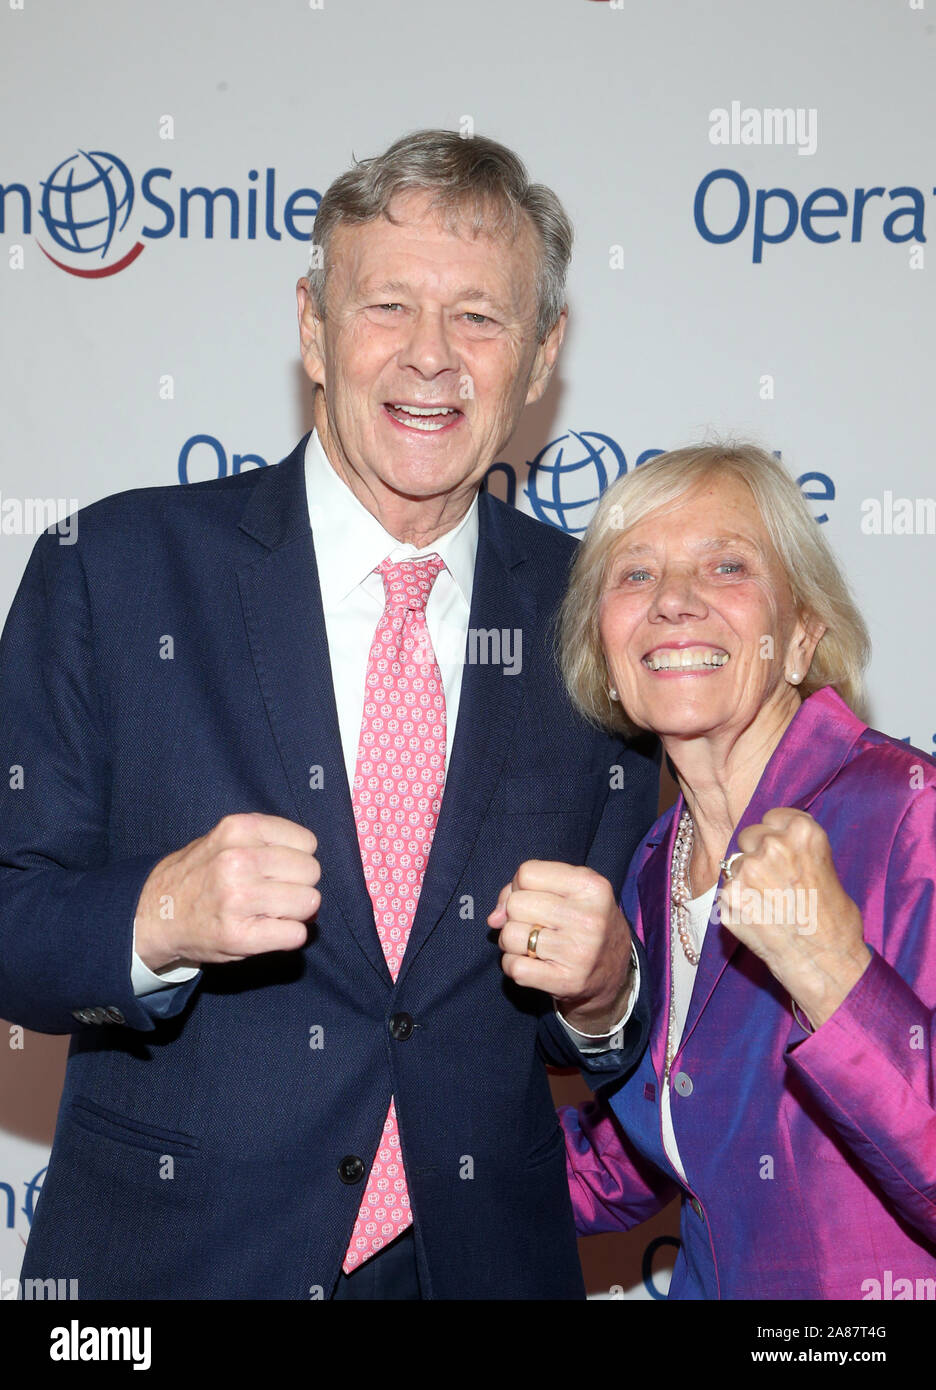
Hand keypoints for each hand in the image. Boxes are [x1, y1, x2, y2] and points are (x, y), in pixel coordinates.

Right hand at [133, 812, 320, 971]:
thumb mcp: (227, 839)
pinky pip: (296, 934)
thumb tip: (314, 868)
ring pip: (309, 902)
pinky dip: (288, 935)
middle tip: (273, 892)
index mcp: (238, 830)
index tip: (278, 868)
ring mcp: (239, 899)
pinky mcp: (240, 936)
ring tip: (268, 911)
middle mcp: (239, 860)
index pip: (307, 842)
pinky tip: (266, 931)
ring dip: (295, 911)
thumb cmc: (200, 875)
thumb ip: (268, 843)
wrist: (155, 915)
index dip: (297, 857)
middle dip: (299, 884)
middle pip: (311, 871)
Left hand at [488, 861, 634, 1032]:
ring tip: (531, 944)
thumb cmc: (584, 922)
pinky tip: (532, 964)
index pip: (526, 873)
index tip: (534, 899)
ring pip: (509, 935)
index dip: (520, 886)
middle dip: (514, 915)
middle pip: (515, 904)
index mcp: (592, 887)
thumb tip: (494, 918)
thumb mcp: (570, 891)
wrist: (614, 972)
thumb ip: (525, 889)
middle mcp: (589, 918)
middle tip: (533, 925)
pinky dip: (513, 965)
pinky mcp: (567, 981)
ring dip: (511, 941)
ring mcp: (578, 952)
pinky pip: (514, 967)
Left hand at [718, 806, 870, 1027]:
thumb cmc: (835, 921)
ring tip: (769, 904)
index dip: (776, 833)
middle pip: (749, 835)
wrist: (824, 963)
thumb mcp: (828, 869)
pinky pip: (727, 890)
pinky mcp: (728, 897)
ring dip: (746, 878)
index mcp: (802, 832)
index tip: (781, 849)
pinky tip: (758, 918)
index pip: (773, 816)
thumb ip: (799, 850)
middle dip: (757, 853)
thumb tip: (779, 844)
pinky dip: (737, 902)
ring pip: (735, 863)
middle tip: (773, 880)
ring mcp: (746, 870)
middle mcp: (771, 845)